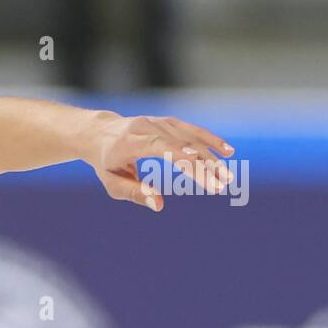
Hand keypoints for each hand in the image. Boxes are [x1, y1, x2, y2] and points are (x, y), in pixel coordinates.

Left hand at [83, 112, 234, 211]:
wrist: (100, 133)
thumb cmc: (106, 163)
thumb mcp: (112, 183)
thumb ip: (134, 193)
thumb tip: (158, 205)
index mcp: (129, 142)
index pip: (158, 146)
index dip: (180, 154)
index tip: (200, 168)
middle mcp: (146, 128)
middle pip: (180, 144)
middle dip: (202, 165)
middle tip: (221, 185)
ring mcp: (159, 122)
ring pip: (190, 137)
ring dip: (211, 156)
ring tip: (226, 176)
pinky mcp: (169, 122)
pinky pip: (192, 130)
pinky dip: (210, 140)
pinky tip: (227, 151)